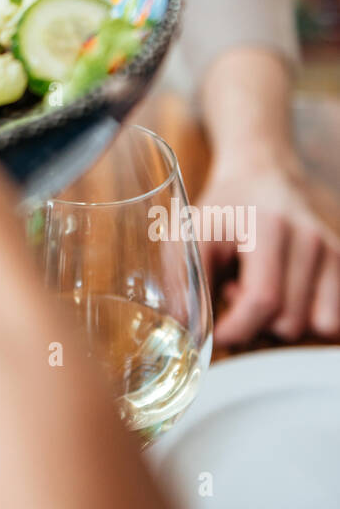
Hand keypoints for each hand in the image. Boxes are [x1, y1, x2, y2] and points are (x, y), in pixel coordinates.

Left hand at [197, 153, 339, 346]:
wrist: (261, 176)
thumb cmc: (224, 209)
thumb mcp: (193, 232)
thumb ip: (184, 277)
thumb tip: (183, 325)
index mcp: (269, 228)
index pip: (263, 300)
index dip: (235, 328)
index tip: (215, 331)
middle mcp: (309, 240)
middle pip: (287, 322)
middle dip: (254, 322)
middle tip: (233, 290)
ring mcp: (332, 252)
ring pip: (312, 327)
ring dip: (279, 322)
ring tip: (258, 289)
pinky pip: (330, 322)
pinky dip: (305, 319)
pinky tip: (283, 293)